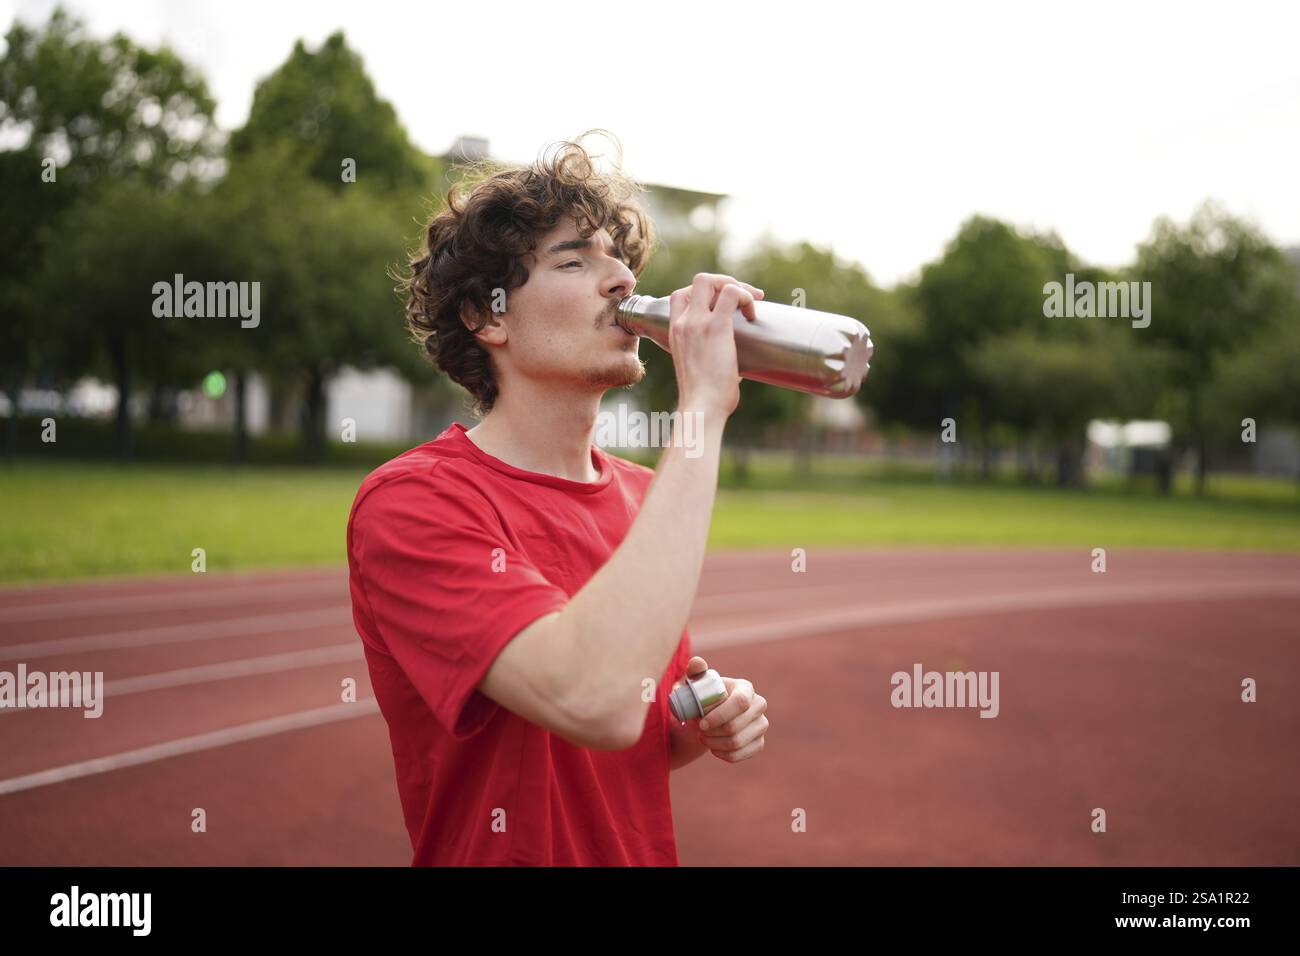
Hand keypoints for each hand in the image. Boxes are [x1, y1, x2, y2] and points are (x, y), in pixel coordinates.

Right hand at [668, 274, 764, 418]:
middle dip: (724, 282)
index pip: (681, 294)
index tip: (723, 306)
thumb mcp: (698, 369)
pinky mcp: (716, 327)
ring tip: (749, 303)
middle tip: (742, 299)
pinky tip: (753, 315)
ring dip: (735, 285)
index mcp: (675, 332)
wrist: (702, 407)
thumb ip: (709, 358)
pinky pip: (732, 293)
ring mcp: (697, 322)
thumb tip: (733, 365)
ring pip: (711, 280)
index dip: (705, 293)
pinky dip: (746, 297)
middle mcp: (683, 322)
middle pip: (698, 281)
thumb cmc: (704, 398)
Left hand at [680, 655, 767, 762]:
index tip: (700, 723)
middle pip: (736, 726)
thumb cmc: (700, 697)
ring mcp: (761, 725)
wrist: (706, 718)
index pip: (740, 703)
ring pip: (737, 742)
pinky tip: (713, 748)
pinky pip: (741, 754)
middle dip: (713, 732)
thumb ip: (694, 672)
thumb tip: (697, 663)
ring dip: (715, 744)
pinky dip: (723, 755)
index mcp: (745, 688)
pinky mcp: (759, 743)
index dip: (719, 716)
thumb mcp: (694, 684)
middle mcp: (759, 705)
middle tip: (699, 731)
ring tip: (703, 738)